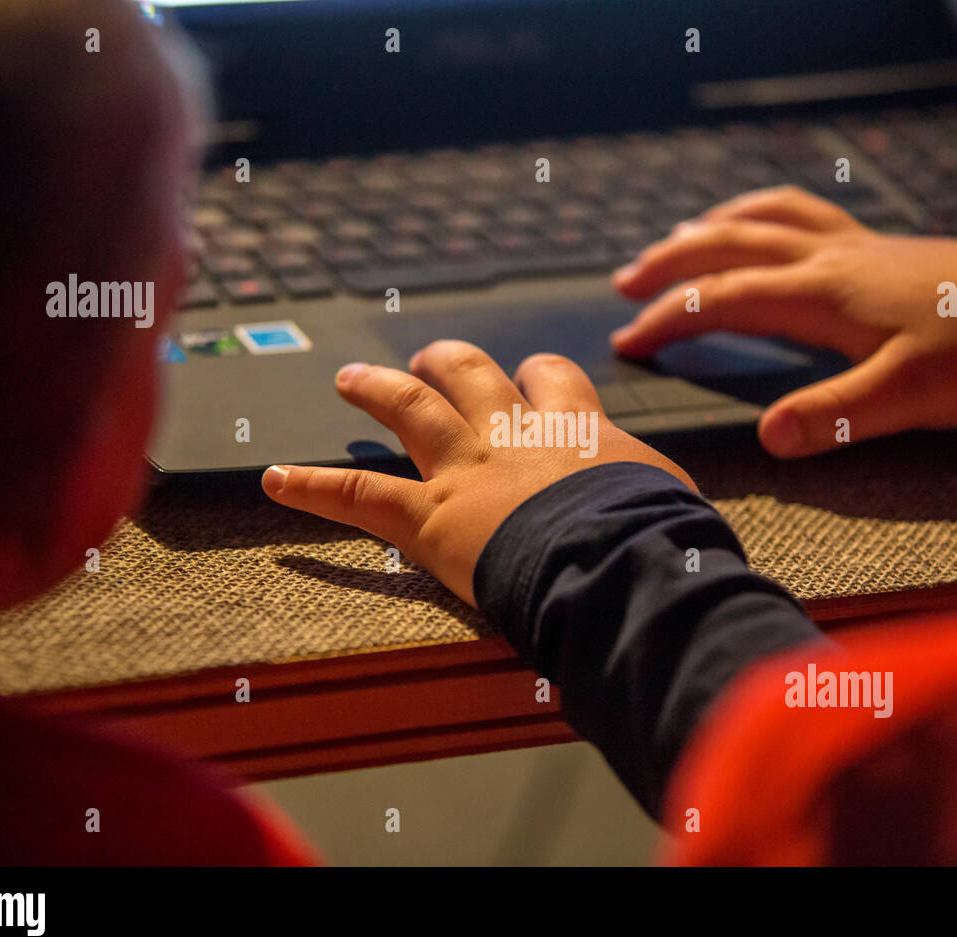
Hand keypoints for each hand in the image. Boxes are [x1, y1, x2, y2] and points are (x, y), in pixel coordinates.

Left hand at [261, 341, 696, 605]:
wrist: (619, 557)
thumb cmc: (657, 535)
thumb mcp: (671, 502)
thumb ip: (656, 499)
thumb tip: (682, 525)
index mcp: (577, 429)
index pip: (554, 381)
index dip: (540, 375)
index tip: (536, 377)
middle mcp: (514, 433)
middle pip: (472, 374)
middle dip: (448, 362)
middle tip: (431, 358)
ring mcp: (465, 469)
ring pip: (410, 409)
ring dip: (377, 389)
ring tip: (349, 379)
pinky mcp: (427, 517)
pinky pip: (358, 494)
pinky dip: (312, 487)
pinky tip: (273, 479)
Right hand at [610, 185, 956, 456]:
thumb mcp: (907, 398)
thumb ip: (834, 416)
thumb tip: (767, 435)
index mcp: (822, 296)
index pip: (723, 298)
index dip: (668, 318)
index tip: (627, 343)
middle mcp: (828, 260)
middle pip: (728, 245)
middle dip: (669, 265)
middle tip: (625, 285)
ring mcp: (851, 246)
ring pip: (763, 217)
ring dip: (709, 228)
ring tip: (673, 243)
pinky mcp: (874, 246)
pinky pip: (802, 212)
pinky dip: (762, 212)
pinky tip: (759, 225)